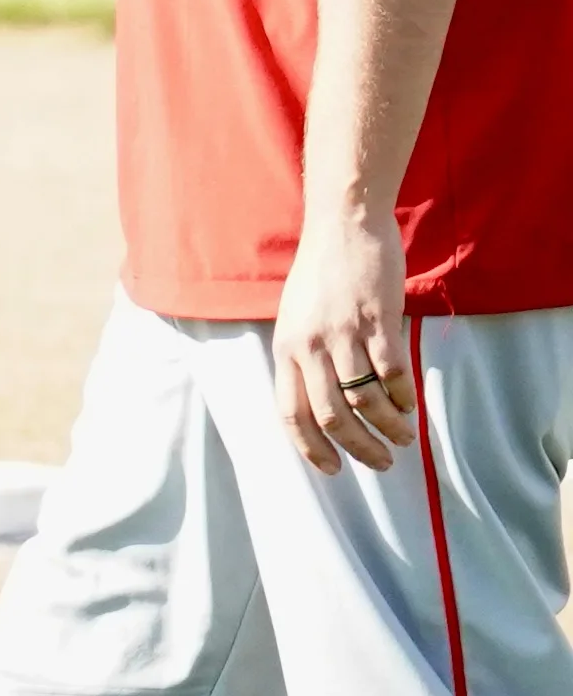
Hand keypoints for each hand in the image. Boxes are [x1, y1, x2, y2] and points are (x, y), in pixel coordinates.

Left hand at [274, 200, 416, 474]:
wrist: (344, 225)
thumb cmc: (321, 273)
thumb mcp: (296, 317)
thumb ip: (304, 356)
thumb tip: (322, 404)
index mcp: (285, 347)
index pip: (290, 413)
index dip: (312, 448)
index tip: (334, 470)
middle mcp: (309, 345)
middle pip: (331, 417)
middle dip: (359, 449)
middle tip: (383, 463)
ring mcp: (344, 334)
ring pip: (365, 402)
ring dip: (389, 428)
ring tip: (404, 438)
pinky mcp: (377, 321)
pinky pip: (393, 374)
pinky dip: (405, 397)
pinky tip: (412, 405)